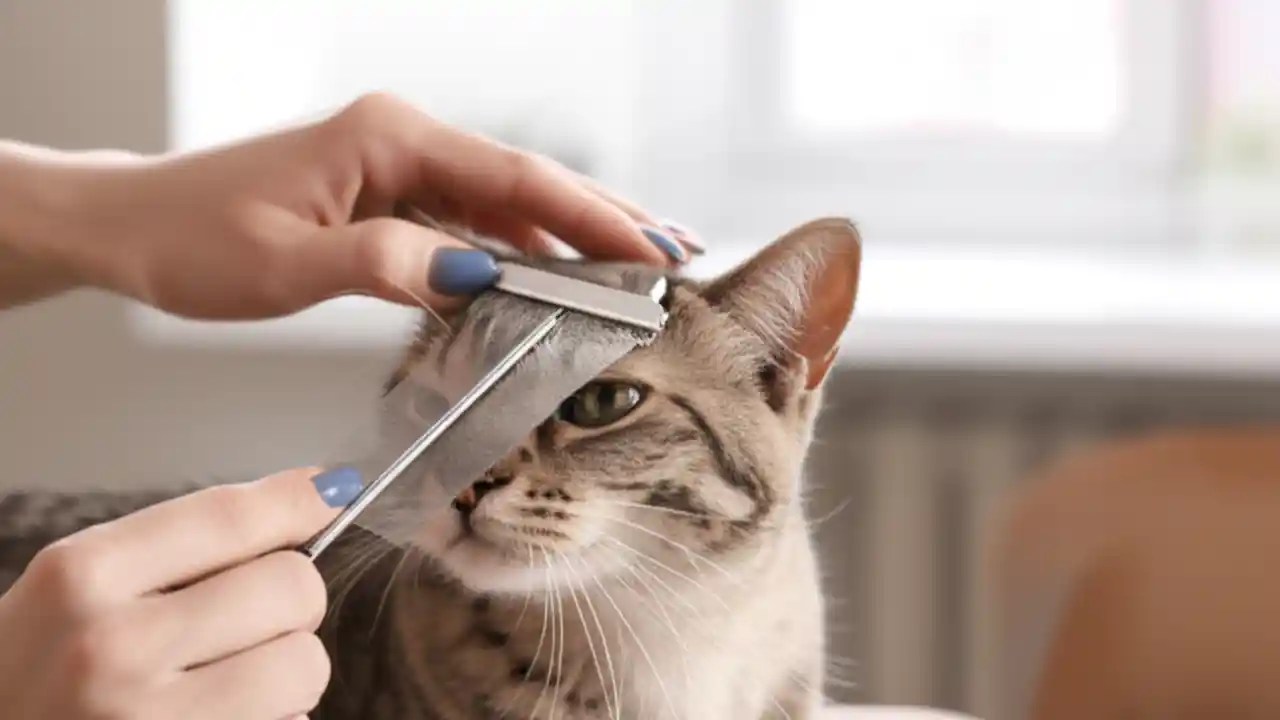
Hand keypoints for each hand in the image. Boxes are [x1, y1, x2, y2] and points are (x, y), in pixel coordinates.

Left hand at [0, 92, 700, 316]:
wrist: (133, 225)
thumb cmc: (192, 238)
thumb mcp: (284, 264)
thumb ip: (383, 264)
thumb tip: (474, 275)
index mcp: (387, 140)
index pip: (511, 180)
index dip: (588, 215)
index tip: (649, 247)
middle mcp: (403, 142)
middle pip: (525, 182)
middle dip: (604, 217)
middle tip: (676, 253)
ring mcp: (398, 167)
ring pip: (506, 203)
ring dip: (571, 235)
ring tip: (639, 264)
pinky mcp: (388, 197)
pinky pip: (472, 221)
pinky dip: (521, 248)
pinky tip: (555, 274)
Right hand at [0, 467, 362, 718]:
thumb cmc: (36, 675)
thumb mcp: (76, 591)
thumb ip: (177, 550)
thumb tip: (310, 498)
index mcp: (83, 577)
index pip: (229, 517)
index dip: (298, 499)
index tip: (330, 490)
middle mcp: (114, 646)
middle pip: (290, 586)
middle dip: (288, 601)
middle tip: (249, 622)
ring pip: (304, 663)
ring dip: (288, 669)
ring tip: (232, 681)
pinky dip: (276, 717)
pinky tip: (220, 718)